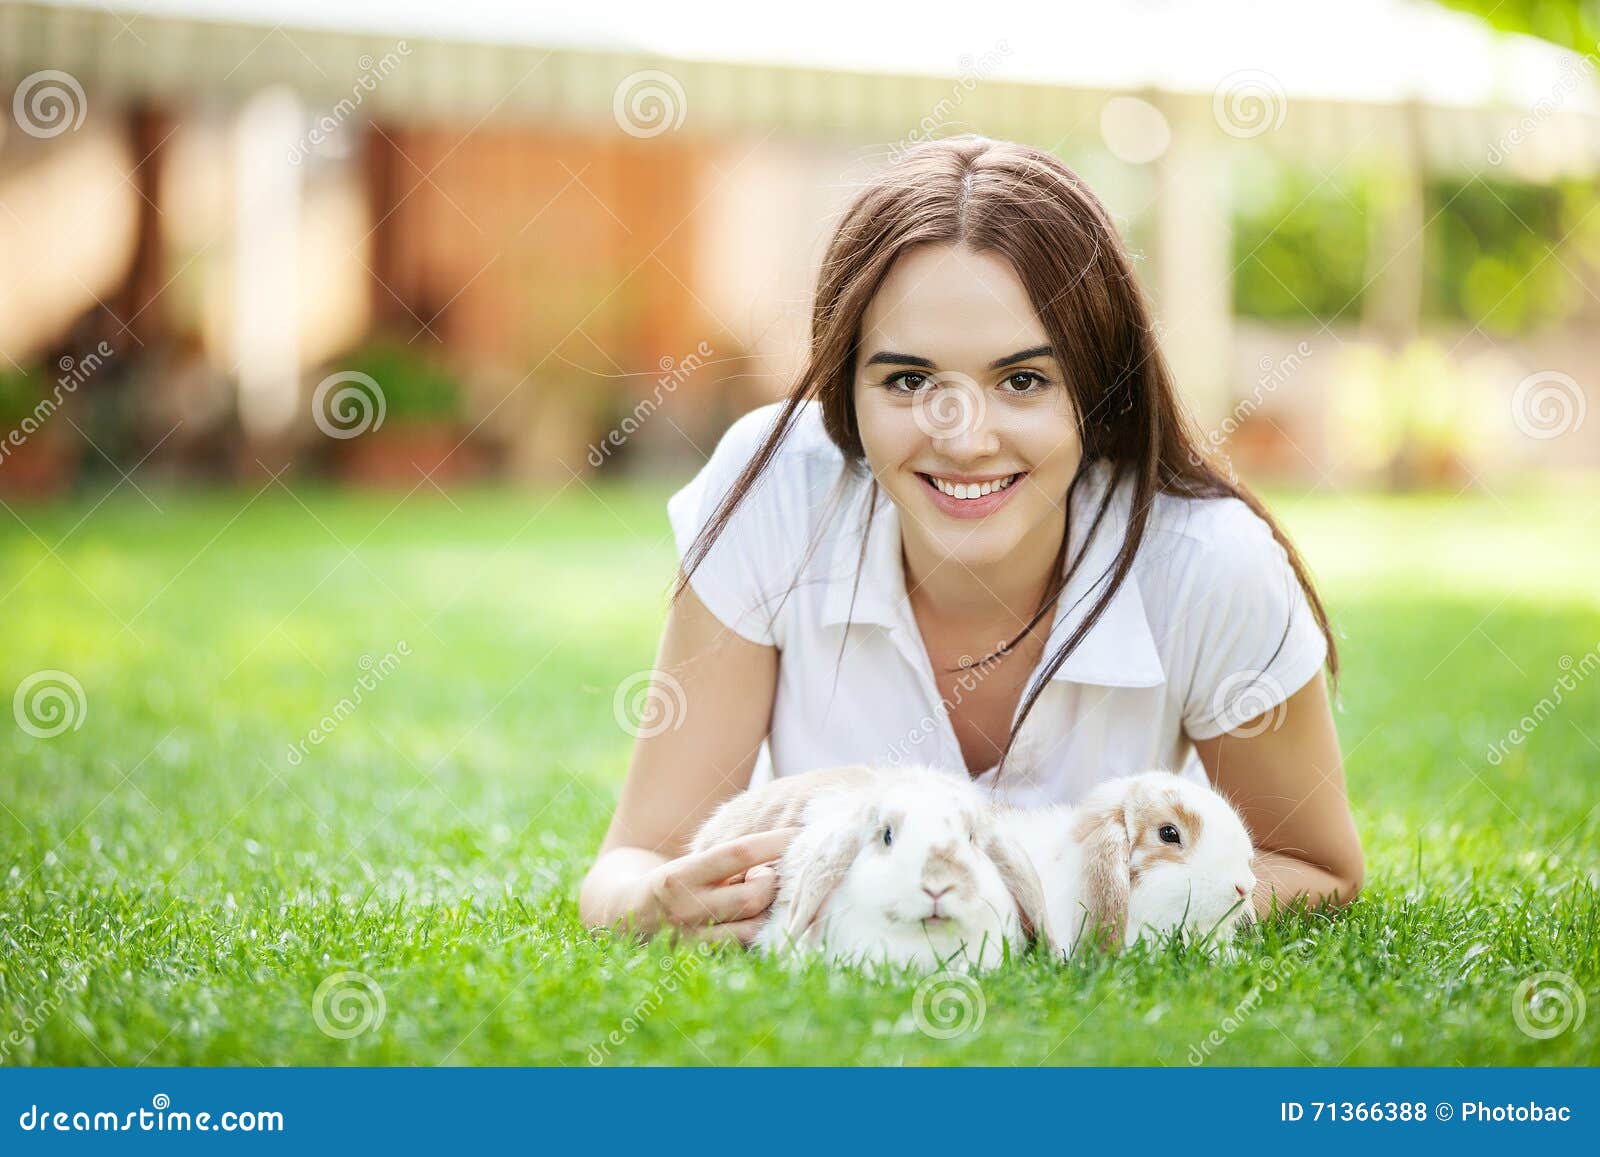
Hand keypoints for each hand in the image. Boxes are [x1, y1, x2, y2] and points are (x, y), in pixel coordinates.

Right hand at [627, 827, 800, 945]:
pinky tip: (758, 921)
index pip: (737, 853)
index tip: (798, 835)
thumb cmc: (670, 882)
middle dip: (772, 882)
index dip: (773, 843)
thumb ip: (729, 863)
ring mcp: (692, 944)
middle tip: (767, 874)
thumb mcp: (689, 863)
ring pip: (754, 931)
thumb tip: (780, 859)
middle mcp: (683, 913)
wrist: (622, 919)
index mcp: (677, 877)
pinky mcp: (701, 966)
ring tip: (759, 899)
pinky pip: (745, 952)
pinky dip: (759, 935)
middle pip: (752, 897)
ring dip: (768, 912)